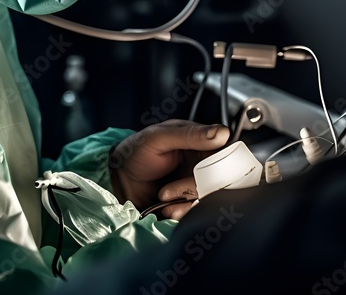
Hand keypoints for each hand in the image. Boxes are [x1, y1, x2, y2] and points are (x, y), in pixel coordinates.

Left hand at [109, 119, 229, 220]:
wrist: (118, 179)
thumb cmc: (136, 151)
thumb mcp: (159, 137)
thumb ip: (190, 134)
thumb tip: (221, 133)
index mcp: (202, 143)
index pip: (227, 154)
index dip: (222, 167)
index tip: (205, 174)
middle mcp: (203, 165)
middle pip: (221, 181)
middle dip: (197, 188)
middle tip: (174, 188)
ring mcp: (197, 185)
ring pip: (210, 198)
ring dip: (187, 201)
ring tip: (165, 196)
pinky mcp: (188, 203)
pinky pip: (197, 211)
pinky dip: (183, 212)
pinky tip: (167, 207)